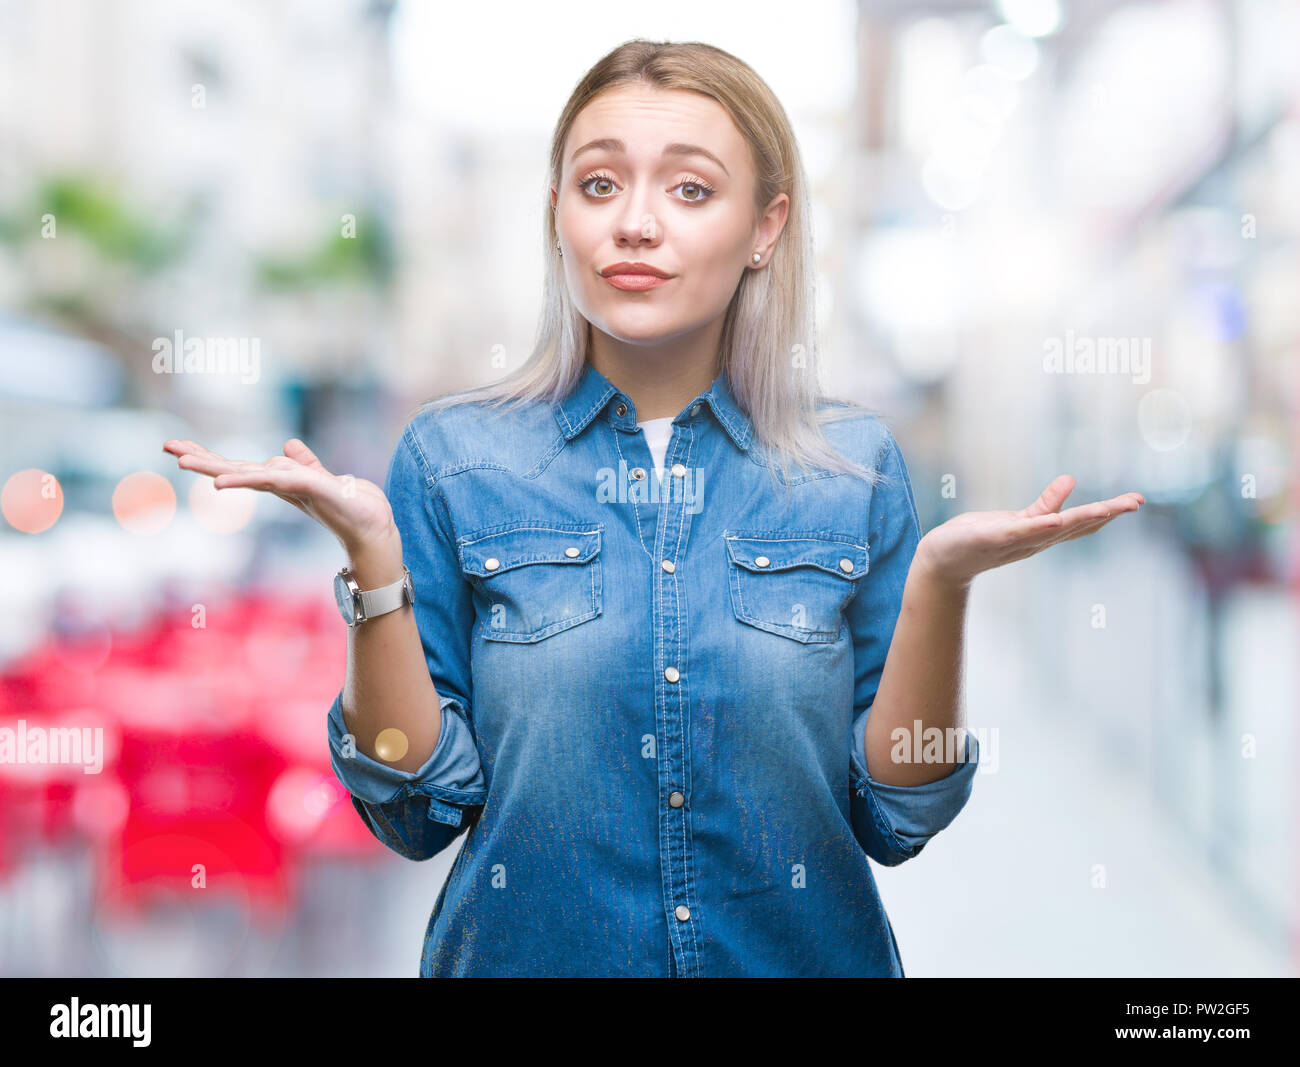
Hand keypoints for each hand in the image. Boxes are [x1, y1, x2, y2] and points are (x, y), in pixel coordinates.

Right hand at [162, 437, 397, 555]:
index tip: (178, 445)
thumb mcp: (322, 477)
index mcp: (280, 480)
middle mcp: (281, 485)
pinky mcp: (308, 486)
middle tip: (168, 448)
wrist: (373, 525)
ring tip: (183, 462)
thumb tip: (289, 445)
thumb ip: (305, 463)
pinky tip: (222, 484)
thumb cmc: (349, 505)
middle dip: (201, 458)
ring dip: (214, 468)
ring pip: (247, 474)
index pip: (240, 465)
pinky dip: (247, 480)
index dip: (211, 456)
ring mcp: (291, 487)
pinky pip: (273, 478)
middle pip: (234, 469)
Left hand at [914, 475, 1143, 589]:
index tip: (1137, 500)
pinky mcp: (991, 538)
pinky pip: (1017, 533)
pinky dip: (1036, 527)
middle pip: (1075, 526)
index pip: (1080, 523)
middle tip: (1136, 502)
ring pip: (1052, 530)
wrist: (941, 561)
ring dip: (1078, 520)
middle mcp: (1033, 541)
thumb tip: (1072, 479)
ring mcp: (1013, 541)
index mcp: (1041, 534)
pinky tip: (1053, 521)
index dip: (1109, 512)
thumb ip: (1044, 506)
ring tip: (1106, 509)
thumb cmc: (978, 540)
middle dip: (1106, 514)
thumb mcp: (1015, 520)